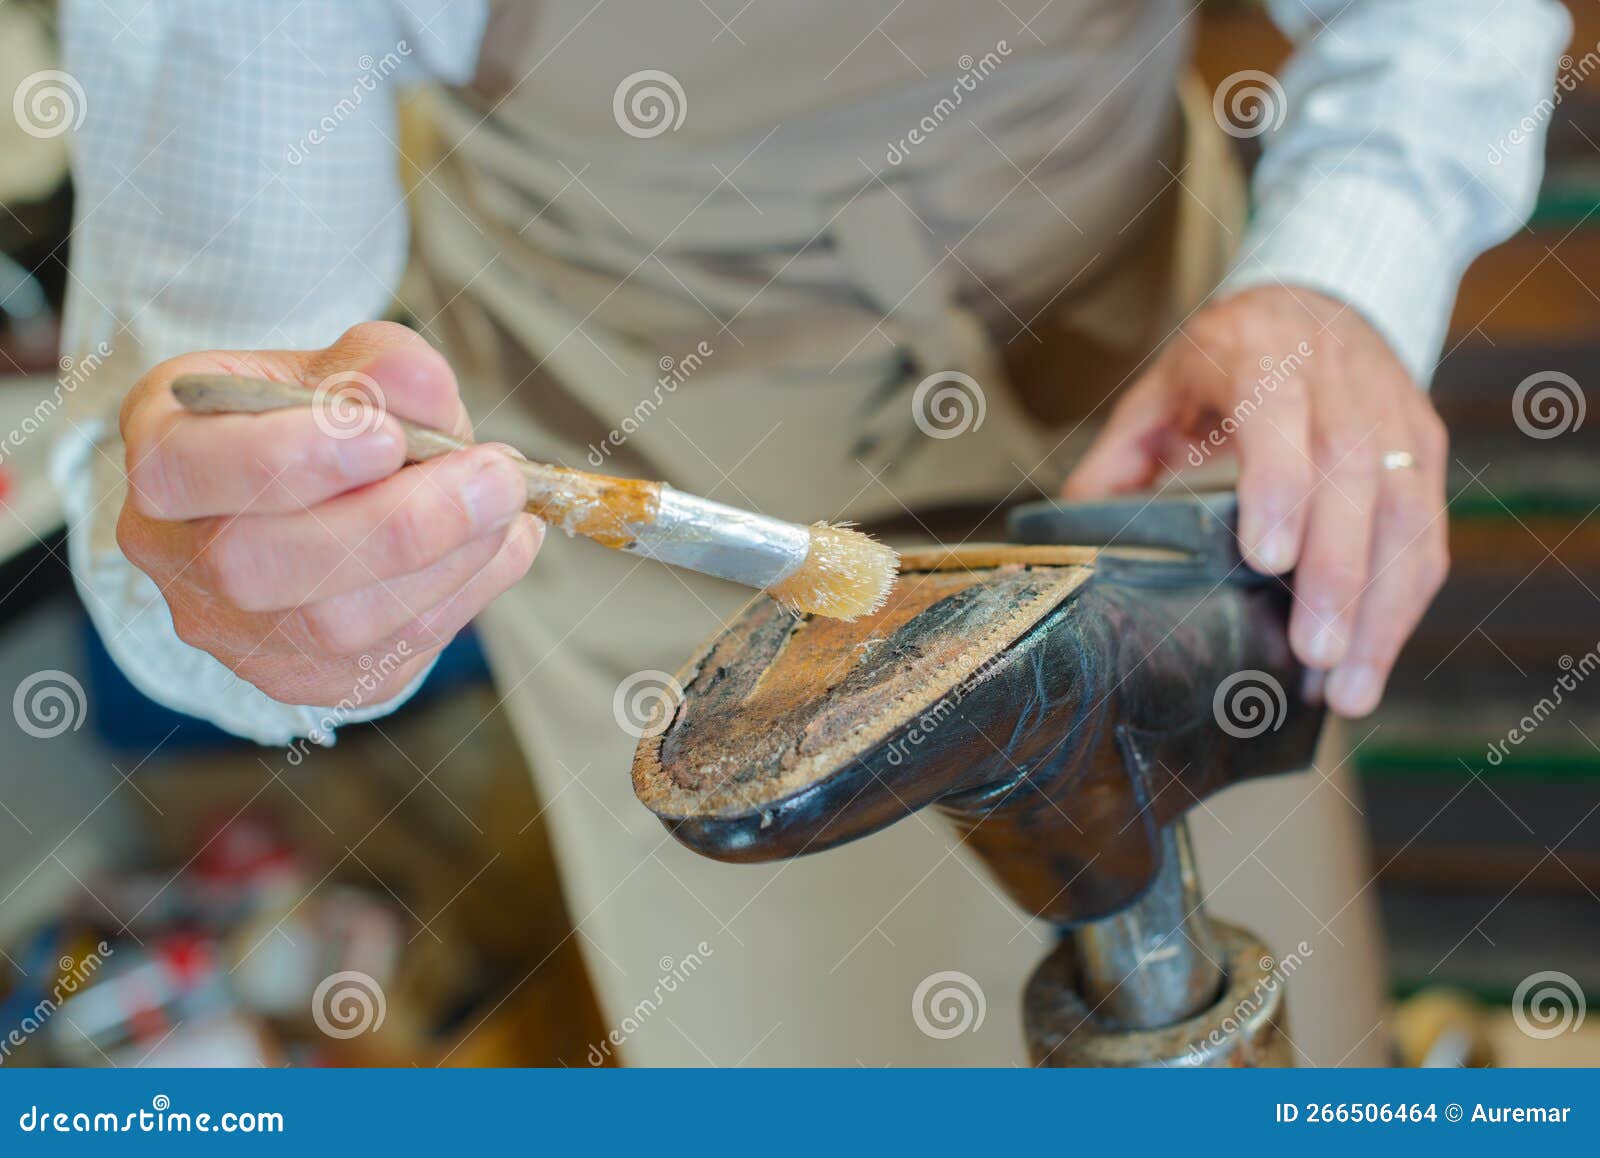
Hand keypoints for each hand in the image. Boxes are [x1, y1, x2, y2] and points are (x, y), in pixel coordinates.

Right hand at [117, 322, 541, 707]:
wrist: (331, 496)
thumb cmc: (326, 421)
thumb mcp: (342, 370)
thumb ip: (379, 366)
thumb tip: (419, 382)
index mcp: (164, 451)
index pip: (185, 468)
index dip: (288, 457)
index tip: (388, 436)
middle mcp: (176, 554)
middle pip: (258, 565)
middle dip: (395, 522)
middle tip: (494, 476)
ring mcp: (235, 632)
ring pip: (335, 625)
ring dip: (448, 561)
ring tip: (507, 501)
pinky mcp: (307, 679)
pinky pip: (391, 652)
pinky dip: (466, 593)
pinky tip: (501, 542)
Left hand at [1065, 286, 1448, 717]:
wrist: (1320, 295)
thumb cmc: (1228, 356)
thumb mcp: (1160, 389)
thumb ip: (1119, 460)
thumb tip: (1072, 535)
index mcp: (1259, 355)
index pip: (1278, 414)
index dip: (1280, 486)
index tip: (1268, 560)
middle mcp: (1336, 379)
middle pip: (1353, 474)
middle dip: (1337, 574)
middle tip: (1314, 655)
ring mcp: (1391, 413)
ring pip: (1405, 511)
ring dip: (1381, 608)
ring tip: (1348, 688)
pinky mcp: (1423, 445)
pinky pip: (1427, 529)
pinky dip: (1405, 601)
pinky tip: (1373, 657)